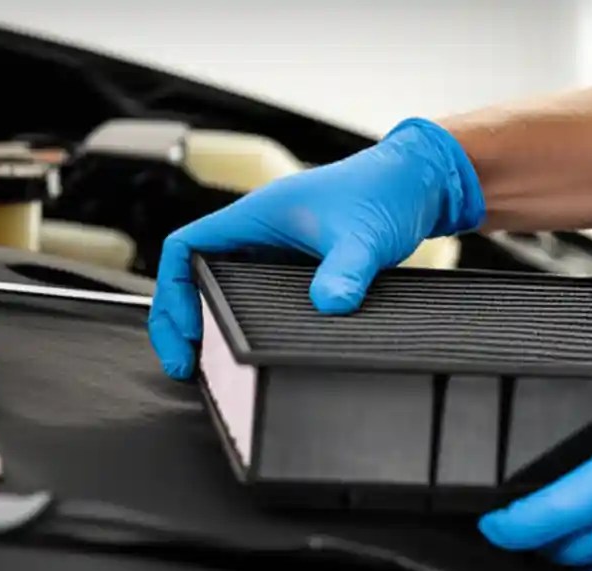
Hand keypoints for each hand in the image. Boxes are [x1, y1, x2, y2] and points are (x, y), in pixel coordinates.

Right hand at [148, 118, 484, 378]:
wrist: (418, 184)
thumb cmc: (385, 192)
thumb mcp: (365, 236)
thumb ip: (346, 270)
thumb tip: (330, 305)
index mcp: (255, 214)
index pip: (184, 247)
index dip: (172, 293)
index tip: (184, 334)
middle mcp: (257, 231)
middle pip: (194, 274)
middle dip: (183, 320)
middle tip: (189, 365)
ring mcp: (275, 249)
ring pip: (221, 286)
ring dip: (209, 322)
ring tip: (208, 365)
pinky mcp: (295, 267)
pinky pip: (252, 295)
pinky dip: (240, 320)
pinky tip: (247, 348)